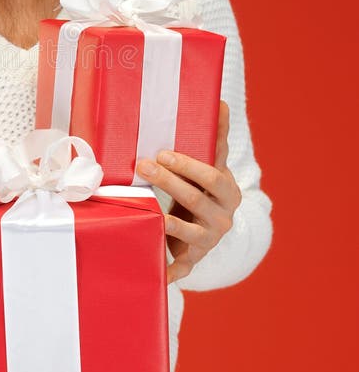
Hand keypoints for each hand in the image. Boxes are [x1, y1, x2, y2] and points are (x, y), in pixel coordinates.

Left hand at [136, 100, 241, 283]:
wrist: (211, 230)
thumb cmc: (204, 190)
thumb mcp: (211, 166)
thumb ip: (214, 139)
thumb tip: (219, 101)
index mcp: (227, 190)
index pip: (210, 173)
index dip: (187, 164)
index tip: (165, 152)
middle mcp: (222, 216)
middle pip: (195, 197)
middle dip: (168, 181)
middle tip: (143, 164)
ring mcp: (209, 239)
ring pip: (186, 228)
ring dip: (165, 218)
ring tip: (147, 209)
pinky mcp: (194, 259)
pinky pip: (181, 265)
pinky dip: (170, 269)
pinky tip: (159, 271)